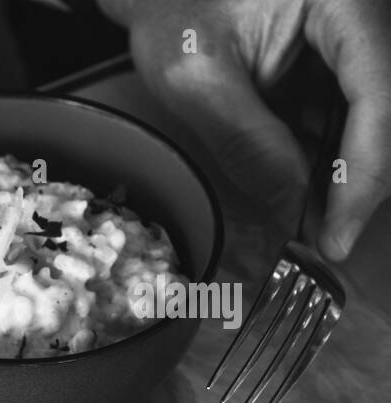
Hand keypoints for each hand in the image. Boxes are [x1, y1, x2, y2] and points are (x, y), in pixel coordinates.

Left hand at [100, 0, 390, 260]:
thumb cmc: (171, 6)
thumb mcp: (196, 76)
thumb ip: (247, 141)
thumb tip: (290, 207)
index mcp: (347, 3)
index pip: (381, 96)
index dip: (364, 176)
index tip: (337, 236)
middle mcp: (366, 15)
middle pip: (388, 111)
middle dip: (357, 181)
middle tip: (322, 239)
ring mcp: (355, 34)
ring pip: (373, 116)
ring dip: (342, 172)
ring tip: (309, 221)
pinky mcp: (339, 53)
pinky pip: (349, 110)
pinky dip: (327, 152)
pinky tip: (302, 185)